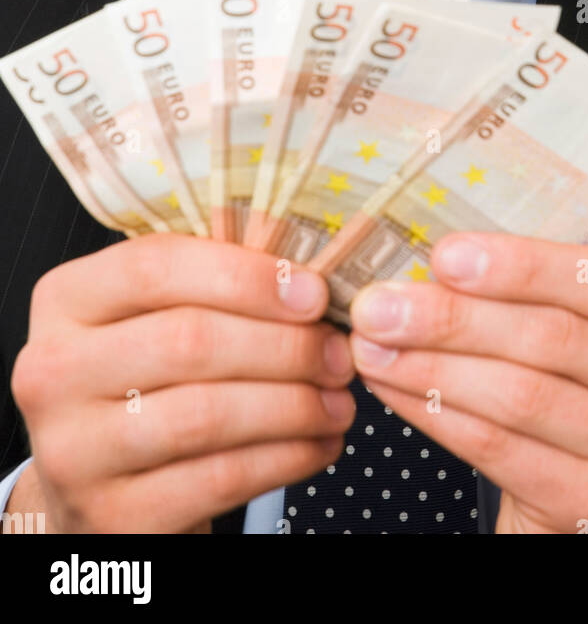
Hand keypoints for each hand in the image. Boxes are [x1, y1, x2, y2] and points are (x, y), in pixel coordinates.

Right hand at [9, 233, 355, 532]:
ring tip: (340, 401)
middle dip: (286, 346)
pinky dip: (286, 458)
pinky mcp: (113, 514)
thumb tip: (311, 276)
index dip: (247, 276)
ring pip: (208, 415)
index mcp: (66, 299)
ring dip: (295, 406)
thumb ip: (214, 282)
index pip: (156, 266)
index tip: (314, 293)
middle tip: (341, 353)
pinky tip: (319, 444)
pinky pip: (219, 478)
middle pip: (190, 341)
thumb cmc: (145, 381)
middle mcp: (54, 371)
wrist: (97, 488)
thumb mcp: (154, 317)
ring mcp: (74, 450)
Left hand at [348, 234, 587, 533]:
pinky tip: (398, 387)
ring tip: (375, 341)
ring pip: (521, 395)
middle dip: (454, 316)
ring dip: (431, 365)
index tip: (447, 254)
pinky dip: (436, 413)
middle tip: (383, 301)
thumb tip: (442, 259)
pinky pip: (499, 448)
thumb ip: (555, 286)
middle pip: (556, 338)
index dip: (521, 266)